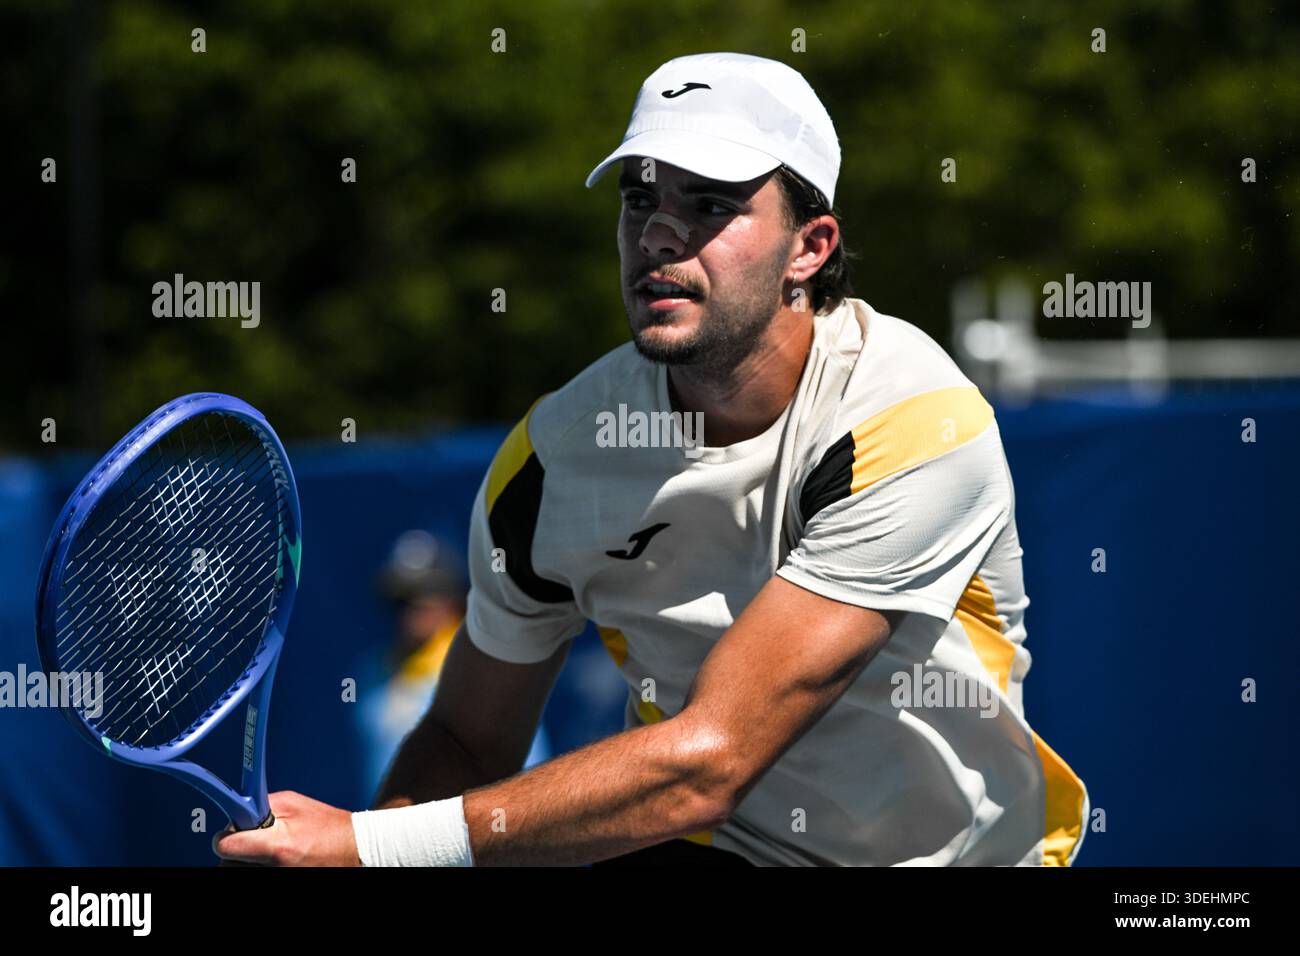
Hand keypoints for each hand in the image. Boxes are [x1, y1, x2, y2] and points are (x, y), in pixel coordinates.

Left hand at [213, 791, 361, 866]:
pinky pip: (254, 875)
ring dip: (245, 862)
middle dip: (237, 849)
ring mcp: (277, 877)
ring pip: (238, 871)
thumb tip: (239, 813)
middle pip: (227, 863)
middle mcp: (274, 868)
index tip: (229, 834)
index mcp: (277, 845)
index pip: (227, 846)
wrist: (354, 849)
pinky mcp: (281, 882)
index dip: (225, 838)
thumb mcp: (294, 804)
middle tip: (255, 840)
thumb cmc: (328, 827)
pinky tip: (274, 861)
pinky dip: (259, 867)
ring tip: (268, 851)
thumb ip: (262, 805)